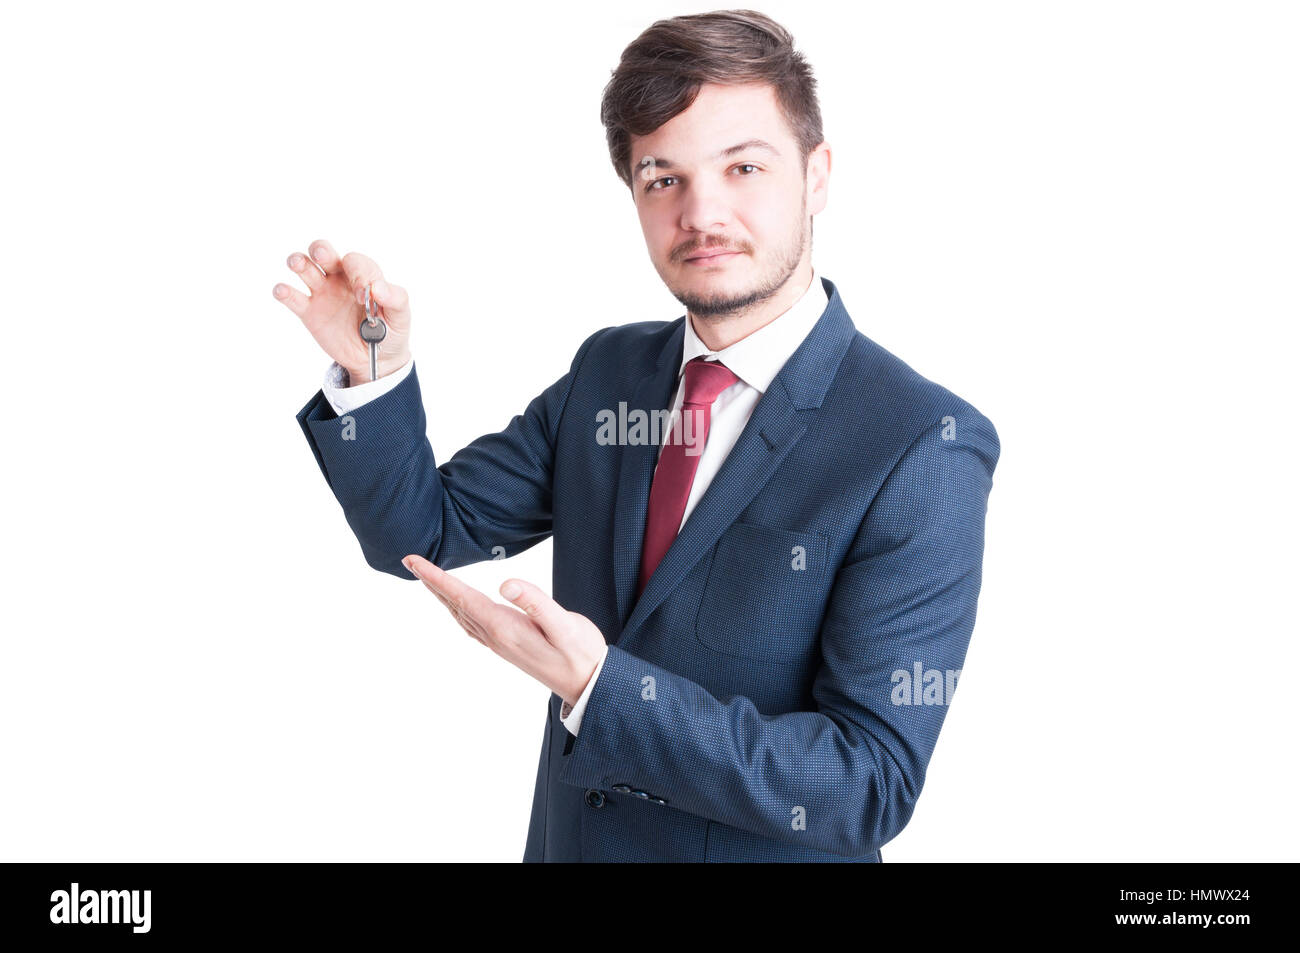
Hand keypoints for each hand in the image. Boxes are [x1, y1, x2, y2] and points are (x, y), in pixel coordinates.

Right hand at [273, 238, 412, 382]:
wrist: (377, 359)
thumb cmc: (392, 331)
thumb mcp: (401, 316)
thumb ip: (396, 298)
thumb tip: (378, 289)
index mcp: (363, 276)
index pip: (355, 262)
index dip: (358, 273)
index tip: (364, 296)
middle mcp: (340, 279)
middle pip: (323, 252)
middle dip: (320, 250)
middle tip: (323, 257)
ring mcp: (322, 293)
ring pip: (304, 268)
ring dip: (298, 262)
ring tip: (297, 264)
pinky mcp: (309, 312)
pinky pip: (292, 298)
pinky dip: (283, 291)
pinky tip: (283, 291)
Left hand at [402, 555, 607, 706]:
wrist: (588, 685)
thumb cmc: (580, 653)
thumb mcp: (564, 624)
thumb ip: (535, 602)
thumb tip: (504, 583)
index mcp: (504, 627)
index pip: (462, 596)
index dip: (436, 577)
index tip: (414, 561)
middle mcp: (496, 636)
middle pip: (454, 604)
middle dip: (431, 582)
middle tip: (409, 561)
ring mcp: (499, 643)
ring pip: (461, 614)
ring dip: (442, 595)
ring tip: (428, 578)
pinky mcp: (508, 645)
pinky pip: (472, 623)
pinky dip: (458, 609)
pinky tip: (459, 606)